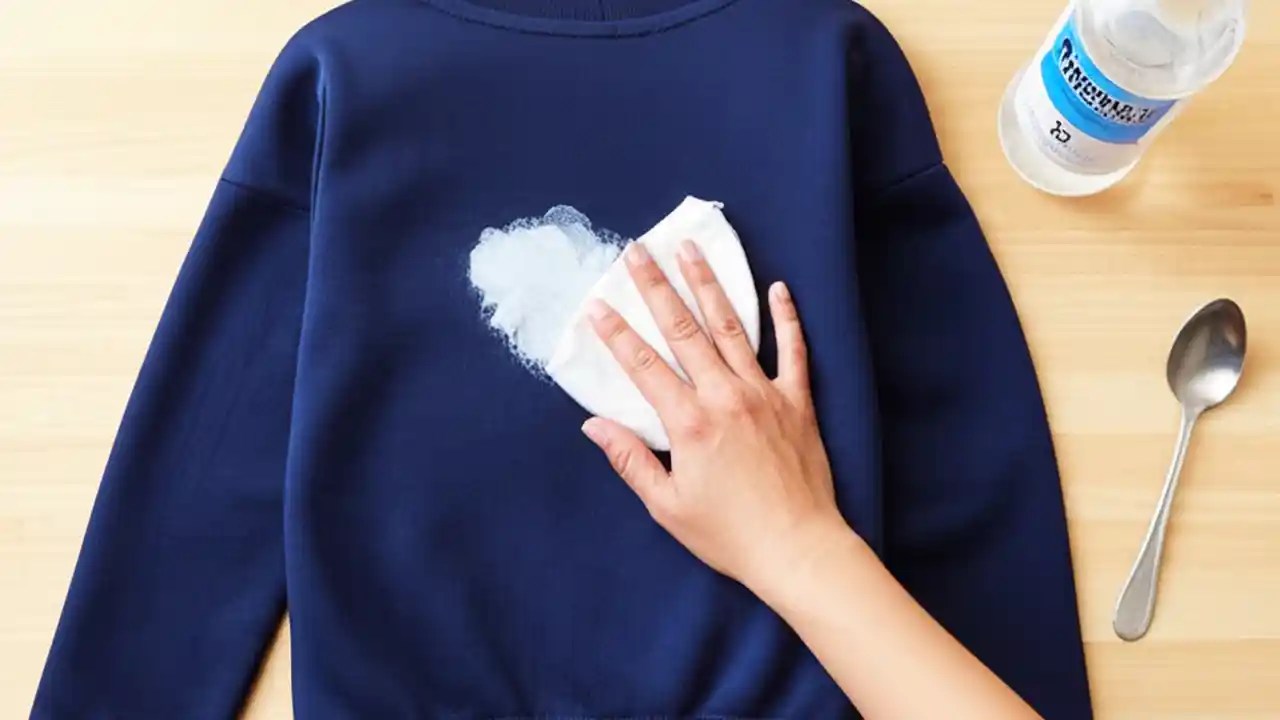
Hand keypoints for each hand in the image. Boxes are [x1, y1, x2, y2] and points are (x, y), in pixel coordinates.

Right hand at [580, 240, 847, 592]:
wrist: (798, 548)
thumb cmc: (729, 535)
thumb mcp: (667, 506)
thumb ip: (630, 460)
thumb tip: (594, 427)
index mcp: (689, 424)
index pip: (643, 366)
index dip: (617, 333)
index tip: (598, 304)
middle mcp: (725, 397)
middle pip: (684, 331)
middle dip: (658, 287)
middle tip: (639, 252)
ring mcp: (764, 394)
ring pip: (732, 328)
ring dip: (710, 285)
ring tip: (692, 251)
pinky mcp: (797, 402)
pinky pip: (793, 351)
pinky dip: (787, 318)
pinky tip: (779, 288)